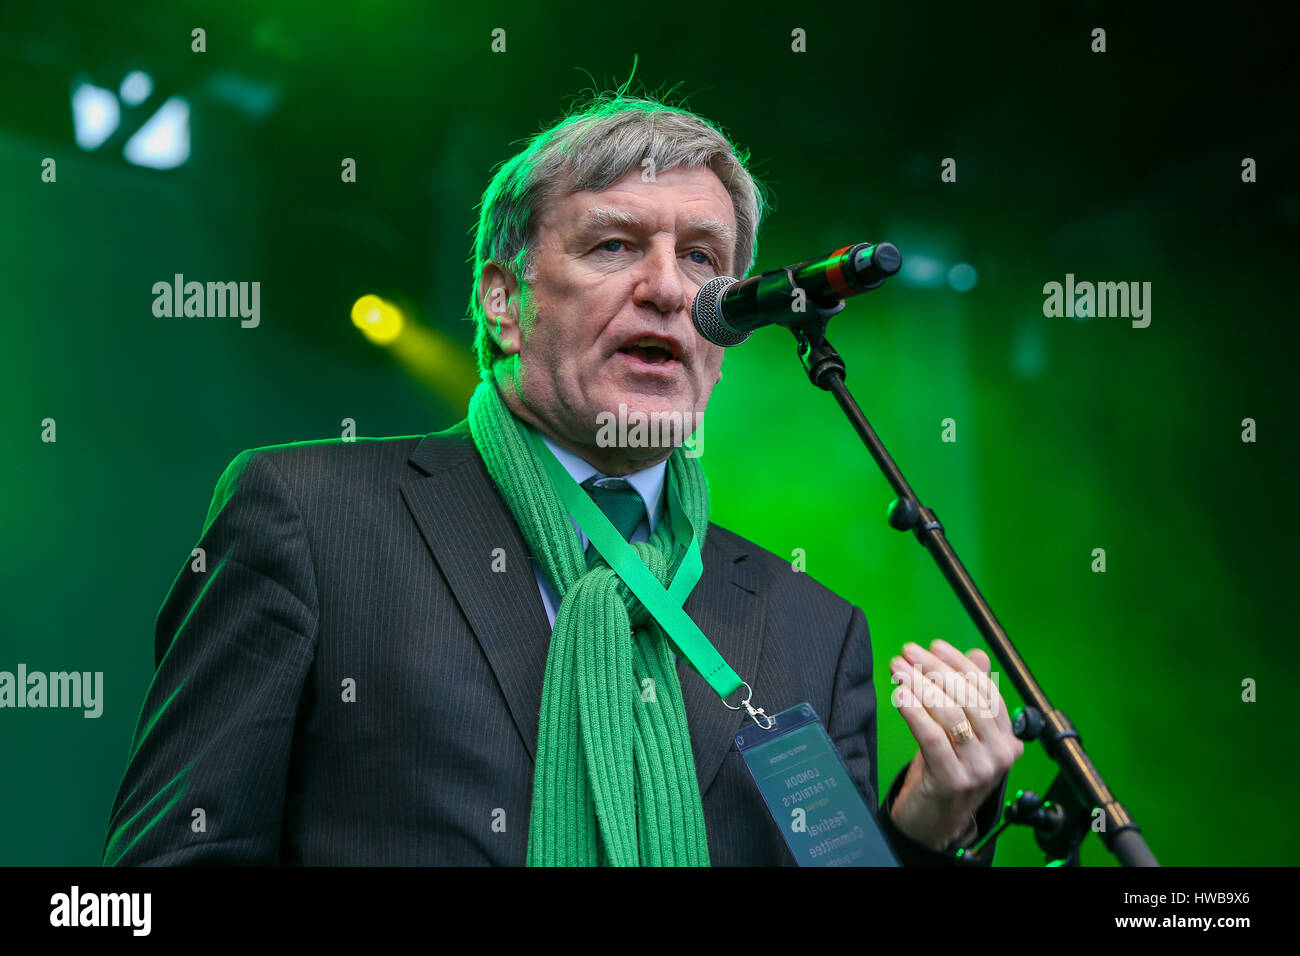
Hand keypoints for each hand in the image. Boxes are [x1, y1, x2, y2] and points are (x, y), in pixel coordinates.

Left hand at [887, 639, 1022, 851]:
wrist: (935, 821)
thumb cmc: (947, 770)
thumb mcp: (962, 731)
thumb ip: (971, 694)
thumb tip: (977, 654)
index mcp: (1009, 739)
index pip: (987, 690)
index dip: (959, 663)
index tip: (934, 645)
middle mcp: (1001, 755)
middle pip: (968, 698)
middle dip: (935, 669)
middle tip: (908, 653)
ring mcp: (979, 770)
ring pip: (950, 715)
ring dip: (919, 685)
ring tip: (898, 670)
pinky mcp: (953, 781)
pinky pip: (932, 738)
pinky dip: (915, 712)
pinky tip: (899, 696)